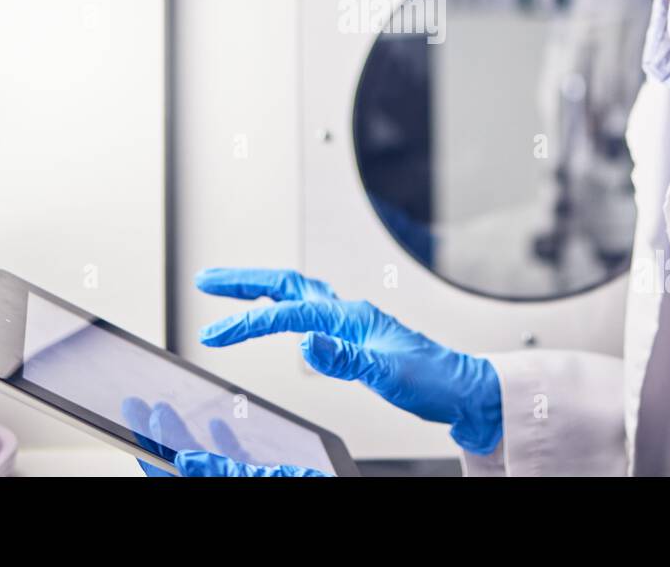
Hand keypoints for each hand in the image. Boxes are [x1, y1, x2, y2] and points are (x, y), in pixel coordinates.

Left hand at [120, 396, 328, 476]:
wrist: (343, 498)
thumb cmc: (307, 490)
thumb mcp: (264, 481)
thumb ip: (222, 472)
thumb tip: (185, 460)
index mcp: (217, 490)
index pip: (170, 472)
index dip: (151, 443)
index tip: (138, 413)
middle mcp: (221, 487)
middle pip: (179, 462)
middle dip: (157, 432)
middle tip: (136, 404)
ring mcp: (238, 484)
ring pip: (202, 459)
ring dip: (185, 433)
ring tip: (167, 409)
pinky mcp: (259, 480)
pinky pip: (232, 463)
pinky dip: (224, 442)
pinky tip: (218, 423)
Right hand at [196, 268, 501, 453]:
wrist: (463, 388)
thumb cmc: (433, 380)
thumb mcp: (387, 373)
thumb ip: (343, 357)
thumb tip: (304, 341)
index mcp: (351, 317)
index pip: (288, 315)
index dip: (248, 323)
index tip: (215, 334)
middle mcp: (348, 312)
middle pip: (285, 285)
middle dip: (242, 282)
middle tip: (205, 281)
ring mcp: (350, 321)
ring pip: (295, 293)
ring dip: (259, 288)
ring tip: (226, 288)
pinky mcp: (354, 335)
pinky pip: (307, 310)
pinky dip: (282, 305)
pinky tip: (275, 315)